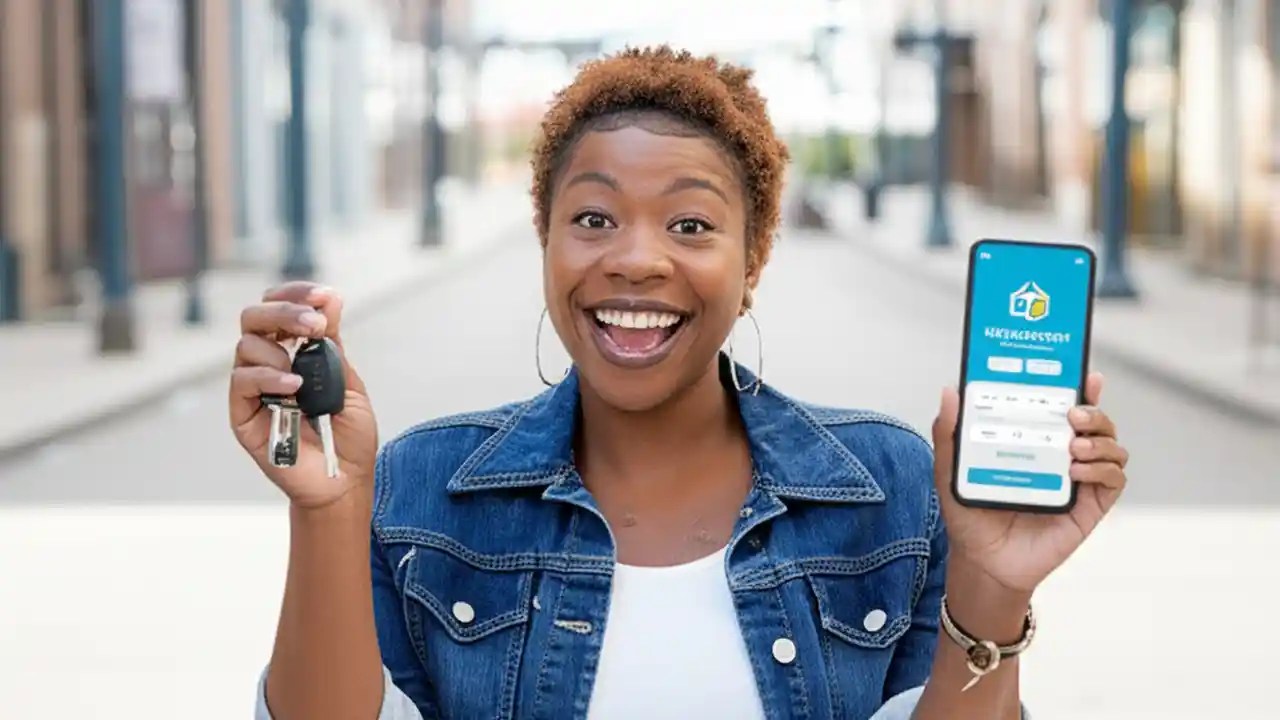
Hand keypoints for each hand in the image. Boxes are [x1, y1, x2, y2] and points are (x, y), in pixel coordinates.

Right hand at [229, 282, 378, 508]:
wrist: (343, 482)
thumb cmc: (347, 437)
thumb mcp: (349, 384)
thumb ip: (333, 346)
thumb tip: (331, 300)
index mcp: (296, 351)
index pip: (282, 307)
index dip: (298, 294)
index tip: (325, 296)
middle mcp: (270, 363)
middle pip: (255, 317)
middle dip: (285, 311)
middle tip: (314, 324)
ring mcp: (254, 388)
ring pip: (246, 344)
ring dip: (279, 349)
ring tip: (304, 376)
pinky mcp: (242, 413)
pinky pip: (241, 381)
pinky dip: (267, 377)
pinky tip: (293, 388)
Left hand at [932, 372, 1128, 593]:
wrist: (982, 562)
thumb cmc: (970, 516)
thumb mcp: (951, 472)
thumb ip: (949, 434)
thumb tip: (950, 393)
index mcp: (1035, 441)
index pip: (1064, 407)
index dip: (1080, 388)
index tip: (1083, 375)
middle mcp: (1062, 456)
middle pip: (1097, 422)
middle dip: (1094, 410)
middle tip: (1073, 413)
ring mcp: (1079, 481)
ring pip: (1112, 448)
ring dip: (1101, 439)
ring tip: (1074, 444)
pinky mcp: (1089, 507)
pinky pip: (1112, 481)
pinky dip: (1102, 471)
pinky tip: (1077, 472)